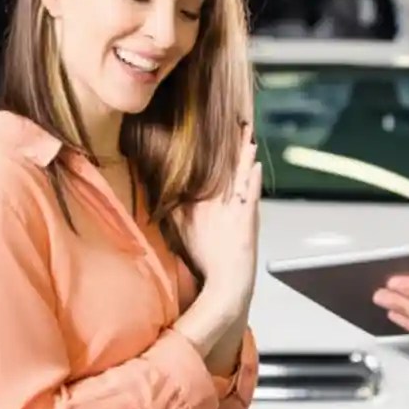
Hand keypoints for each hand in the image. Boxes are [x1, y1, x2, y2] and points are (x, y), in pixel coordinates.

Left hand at [185, 122, 261, 301]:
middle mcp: (230, 204)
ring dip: (246, 160)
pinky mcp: (247, 223)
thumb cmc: (207, 256)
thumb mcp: (183, 226)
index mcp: (216, 203)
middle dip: (237, 148)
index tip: (220, 131)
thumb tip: (154, 187)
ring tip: (249, 140)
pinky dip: (253, 183)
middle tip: (241, 124)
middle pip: (234, 170)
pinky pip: (251, 198)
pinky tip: (254, 167)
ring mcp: (240, 212)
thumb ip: (172, 207)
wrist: (224, 284)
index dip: (222, 152)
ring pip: (244, 180)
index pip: (219, 172)